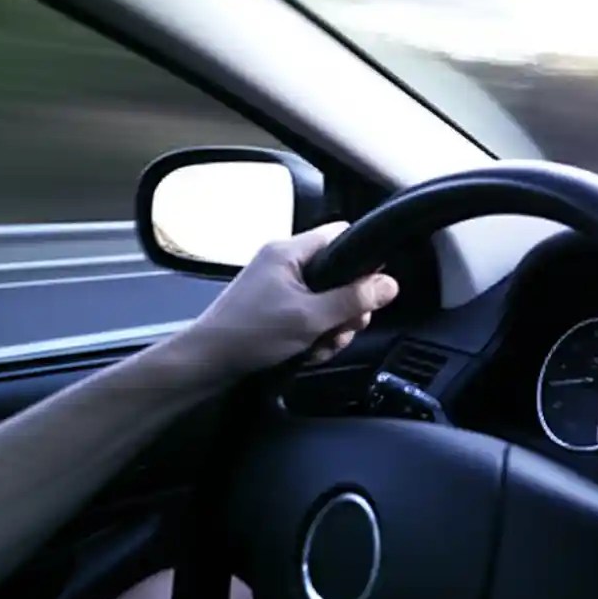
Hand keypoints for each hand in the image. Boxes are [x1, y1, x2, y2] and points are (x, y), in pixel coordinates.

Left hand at [182, 222, 398, 378]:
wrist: (207, 363)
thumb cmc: (250, 334)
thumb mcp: (310, 318)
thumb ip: (353, 299)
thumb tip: (390, 284)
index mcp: (290, 251)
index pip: (341, 236)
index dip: (363, 260)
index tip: (369, 290)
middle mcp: (285, 263)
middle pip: (340, 275)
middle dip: (348, 307)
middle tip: (341, 328)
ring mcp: (280, 286)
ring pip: (329, 300)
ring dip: (333, 327)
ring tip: (319, 345)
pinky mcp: (277, 308)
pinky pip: (313, 315)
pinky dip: (316, 335)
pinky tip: (308, 351)